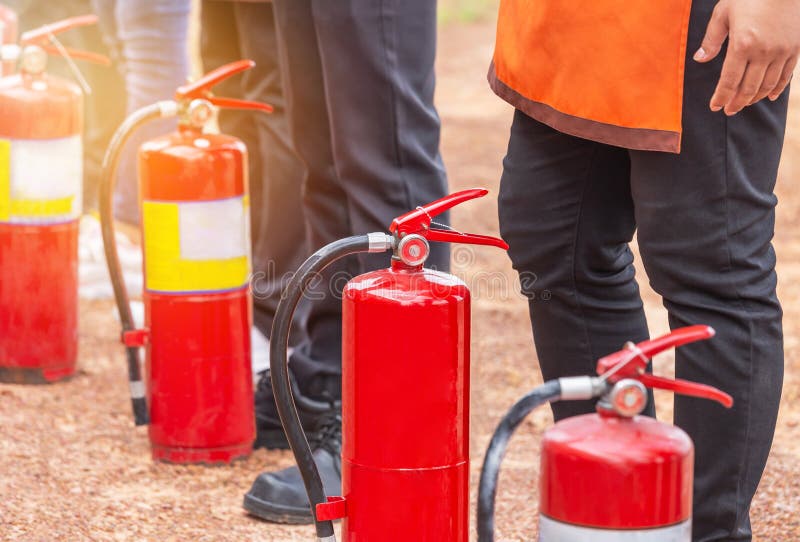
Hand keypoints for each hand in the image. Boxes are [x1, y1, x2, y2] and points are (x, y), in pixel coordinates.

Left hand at [694, 0, 799, 114]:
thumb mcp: (723, 12)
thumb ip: (712, 38)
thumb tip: (699, 59)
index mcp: (742, 44)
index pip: (729, 81)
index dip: (721, 97)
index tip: (715, 107)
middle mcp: (763, 52)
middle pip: (748, 88)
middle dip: (736, 103)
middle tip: (728, 110)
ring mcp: (782, 51)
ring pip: (767, 85)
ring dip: (754, 98)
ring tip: (744, 103)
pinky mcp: (795, 48)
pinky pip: (786, 75)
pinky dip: (777, 89)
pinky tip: (769, 96)